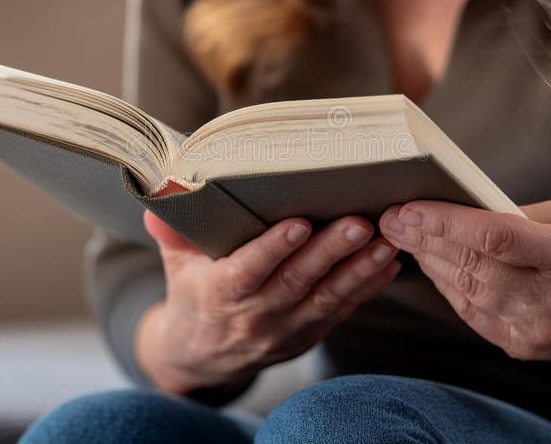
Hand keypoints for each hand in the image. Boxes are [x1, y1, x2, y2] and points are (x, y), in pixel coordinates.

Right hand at [137, 205, 399, 394]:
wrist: (202, 357)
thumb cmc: (193, 295)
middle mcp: (254, 316)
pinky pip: (340, 312)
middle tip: (358, 223)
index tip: (298, 224)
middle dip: (330, 253)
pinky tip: (388, 264)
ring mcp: (285, 330)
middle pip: (295, 283)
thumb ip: (173, 230)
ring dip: (358, 272)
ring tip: (384, 243)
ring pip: (325, 299)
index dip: (272, 250)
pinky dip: (366, 289)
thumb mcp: (175, 263)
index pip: (246, 272)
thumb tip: (162, 192)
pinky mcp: (308, 336)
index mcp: (218, 294)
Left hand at [379, 198, 550, 419]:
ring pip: (464, 287)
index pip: (497, 237)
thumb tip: (459, 204)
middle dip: (424, 238)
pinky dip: (444, 283)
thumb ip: (517, 213)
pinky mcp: (517, 344)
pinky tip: (428, 262)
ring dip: (427, 259)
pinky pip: (468, 310)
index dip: (448, 222)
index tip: (413, 208)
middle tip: (392, 219)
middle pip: (472, 263)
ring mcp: (532, 327)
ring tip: (402, 236)